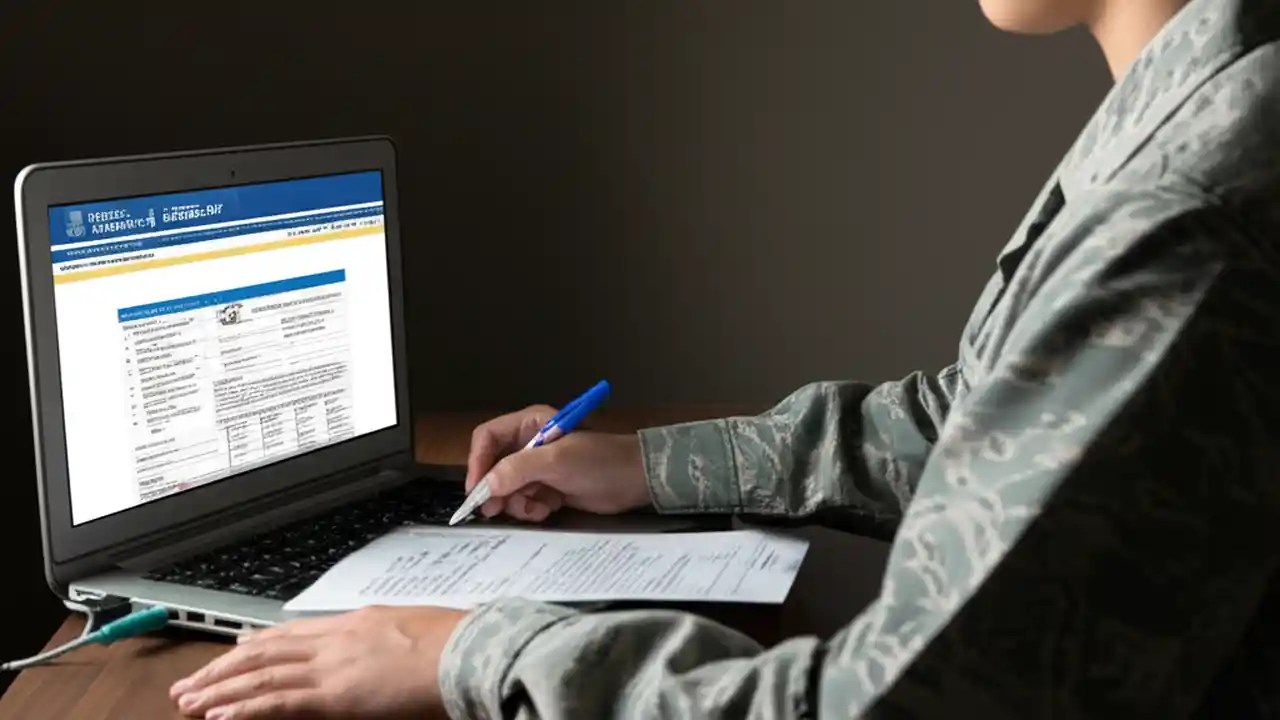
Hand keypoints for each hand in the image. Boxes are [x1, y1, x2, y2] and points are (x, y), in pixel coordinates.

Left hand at [169, 606, 466, 719]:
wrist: (468, 649)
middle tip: (190, 683)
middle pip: (266, 652)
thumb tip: (380, 652)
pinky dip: (245, 709)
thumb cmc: (454, 643)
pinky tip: (219, 716)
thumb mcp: (412, 632)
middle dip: (224, 668)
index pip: (293, 632)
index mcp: (354, 623)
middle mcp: (336, 640)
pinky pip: (280, 703)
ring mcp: (333, 665)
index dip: (257, 644)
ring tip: (189, 701)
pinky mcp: (336, 695)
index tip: (233, 651)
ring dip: (221, 689)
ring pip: (262, 676)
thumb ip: (385, 642)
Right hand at [466, 405, 650, 521]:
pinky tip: (548, 509)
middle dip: (495, 489)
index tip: (477, 488)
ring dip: (517, 502)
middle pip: (494, 466)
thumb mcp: (557, 461)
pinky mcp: (549, 488)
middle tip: (495, 510)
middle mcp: (530, 444)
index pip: (488, 438)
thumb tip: (486, 485)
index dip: (477, 462)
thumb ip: (518, 469)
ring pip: (508, 488)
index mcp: (530, 424)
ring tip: (536, 508)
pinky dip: (532, 508)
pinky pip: (526, 500)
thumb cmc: (599, 461)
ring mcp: (539, 468)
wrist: (635, 480)